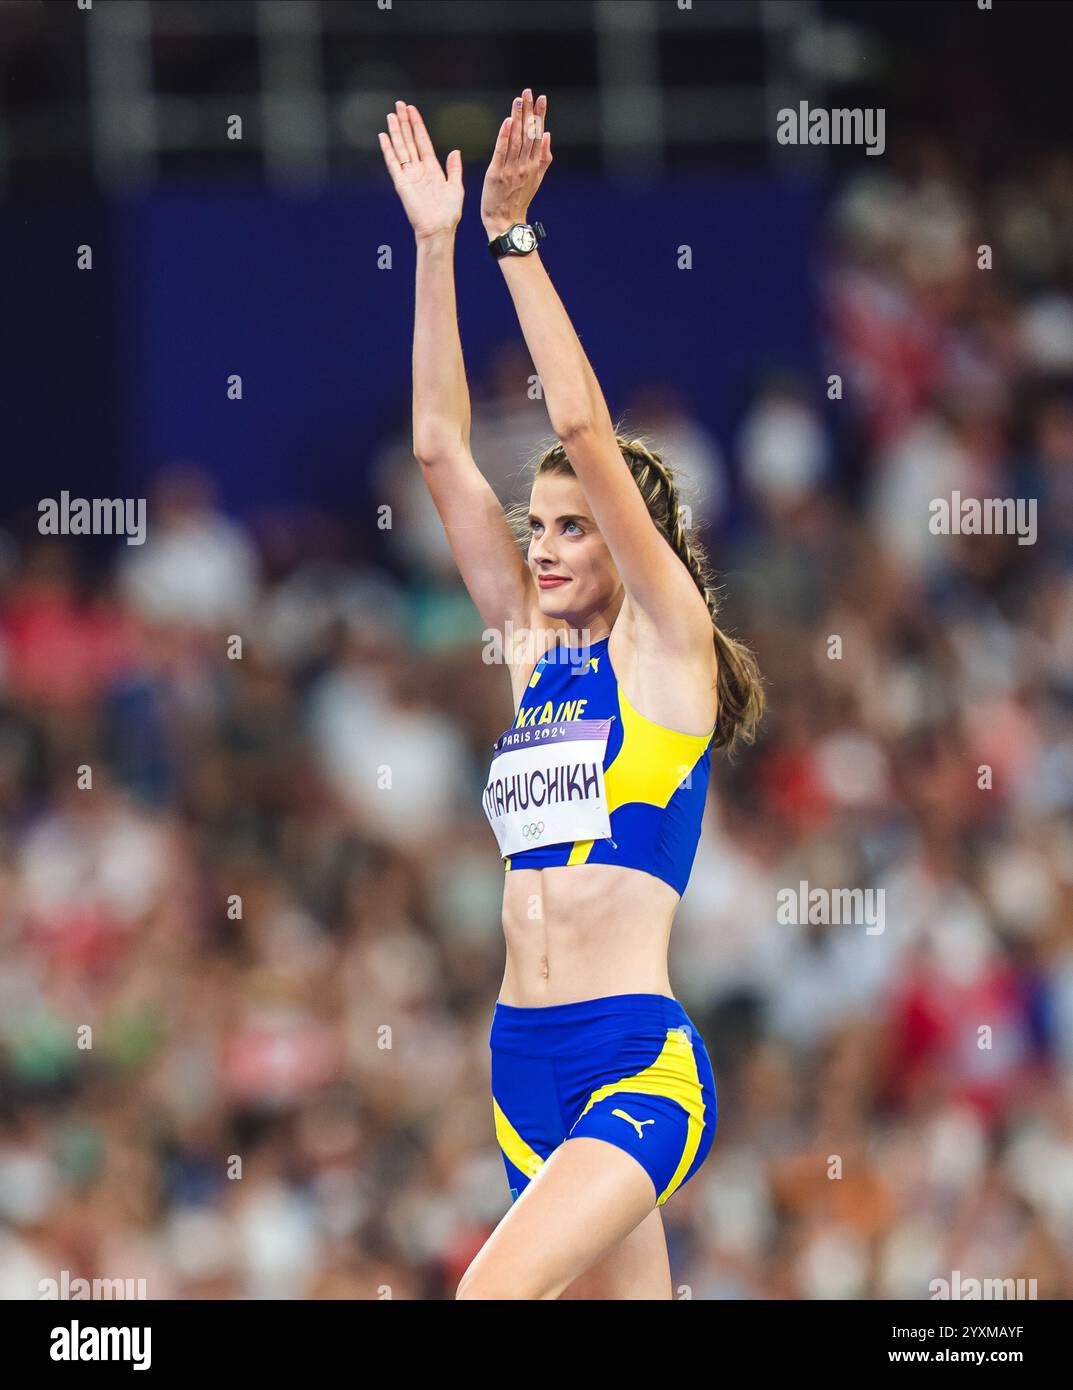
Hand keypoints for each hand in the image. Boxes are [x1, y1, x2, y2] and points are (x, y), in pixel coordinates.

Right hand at [378, 101, 462, 241]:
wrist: (439, 229)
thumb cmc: (449, 213)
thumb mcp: (456, 187)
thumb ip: (454, 169)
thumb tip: (455, 152)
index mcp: (432, 169)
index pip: (422, 141)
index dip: (417, 125)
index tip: (412, 110)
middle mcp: (419, 170)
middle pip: (409, 140)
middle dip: (404, 122)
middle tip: (399, 105)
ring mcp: (409, 176)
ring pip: (400, 148)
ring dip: (395, 131)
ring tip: (391, 115)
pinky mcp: (401, 183)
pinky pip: (393, 163)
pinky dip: (387, 150)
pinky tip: (383, 136)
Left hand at [481, 88, 551, 238]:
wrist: (506, 223)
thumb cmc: (519, 201)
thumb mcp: (536, 180)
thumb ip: (544, 158)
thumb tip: (548, 134)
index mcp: (534, 165)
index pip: (538, 135)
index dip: (539, 115)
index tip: (542, 98)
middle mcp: (524, 165)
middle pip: (528, 133)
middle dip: (529, 111)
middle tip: (528, 92)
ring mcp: (511, 169)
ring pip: (516, 139)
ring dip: (517, 118)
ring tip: (518, 100)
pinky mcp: (496, 174)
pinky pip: (501, 152)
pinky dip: (504, 136)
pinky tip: (507, 121)